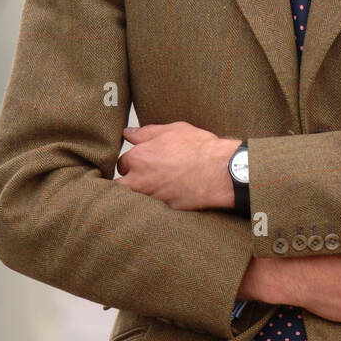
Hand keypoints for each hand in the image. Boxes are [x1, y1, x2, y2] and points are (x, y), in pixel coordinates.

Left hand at [116, 122, 240, 210]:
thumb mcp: (172, 130)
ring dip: (140, 194)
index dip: (132, 162)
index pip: (122, 163)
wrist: (220, 171)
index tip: (141, 163)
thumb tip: (128, 133)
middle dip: (129, 181)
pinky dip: (156, 205)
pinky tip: (168, 197)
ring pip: (134, 200)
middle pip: (120, 186)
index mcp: (138, 158)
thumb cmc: (198, 148)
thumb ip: (146, 133)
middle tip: (146, 176)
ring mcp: (152, 198)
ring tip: (156, 187)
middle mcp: (140, 180)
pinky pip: (153, 210)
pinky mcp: (165, 210)